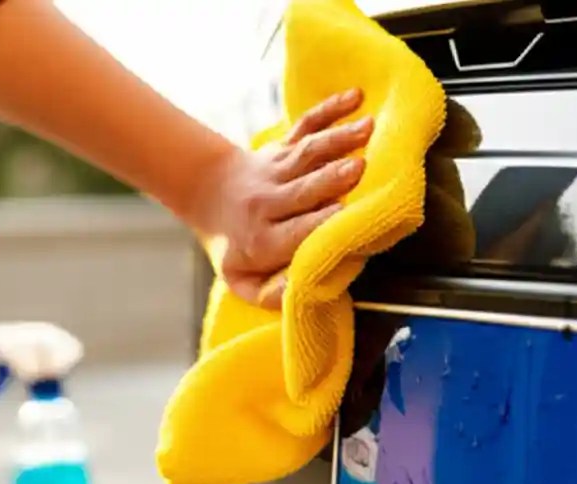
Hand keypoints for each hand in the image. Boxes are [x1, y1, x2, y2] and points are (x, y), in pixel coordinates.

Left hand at [196, 89, 372, 307]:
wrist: (209, 196)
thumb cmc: (236, 245)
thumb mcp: (242, 282)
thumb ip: (270, 294)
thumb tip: (304, 291)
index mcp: (262, 239)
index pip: (296, 232)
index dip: (321, 223)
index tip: (348, 215)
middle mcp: (268, 202)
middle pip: (303, 188)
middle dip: (332, 178)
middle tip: (361, 169)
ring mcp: (275, 169)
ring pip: (307, 154)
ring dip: (339, 139)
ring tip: (368, 129)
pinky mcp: (280, 145)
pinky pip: (304, 125)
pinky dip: (328, 108)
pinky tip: (353, 96)